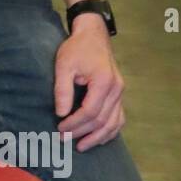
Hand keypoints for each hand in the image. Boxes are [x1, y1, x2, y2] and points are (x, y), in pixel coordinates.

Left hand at [54, 16, 125, 150]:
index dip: (75, 124)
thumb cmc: (77, 48)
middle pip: (102, 120)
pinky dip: (111, 130)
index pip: (90, 112)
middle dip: (83, 133)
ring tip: (82, 146)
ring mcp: (120, 92)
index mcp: (104, 82)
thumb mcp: (64, 65)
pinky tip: (100, 139)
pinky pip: (119, 117)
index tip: (60, 128)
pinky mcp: (119, 93)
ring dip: (98, 137)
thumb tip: (61, 113)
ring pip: (114, 122)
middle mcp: (117, 89)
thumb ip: (62, 90)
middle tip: (65, 140)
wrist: (93, 34)